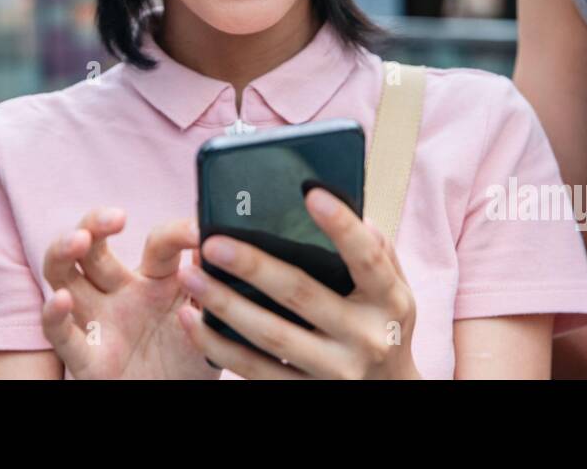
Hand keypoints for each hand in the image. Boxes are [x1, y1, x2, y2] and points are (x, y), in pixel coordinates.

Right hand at [41, 209, 218, 378]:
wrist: (181, 402)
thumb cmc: (192, 357)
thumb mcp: (211, 317)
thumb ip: (212, 280)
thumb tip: (220, 234)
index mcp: (156, 278)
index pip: (159, 243)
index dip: (177, 232)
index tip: (200, 233)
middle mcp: (120, 293)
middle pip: (94, 248)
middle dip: (96, 223)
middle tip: (116, 217)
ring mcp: (99, 321)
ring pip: (64, 276)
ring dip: (63, 251)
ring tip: (79, 239)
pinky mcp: (86, 357)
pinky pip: (61, 334)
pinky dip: (54, 316)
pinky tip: (61, 301)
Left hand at [175, 187, 420, 378]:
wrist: (390, 393)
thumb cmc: (385, 325)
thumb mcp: (396, 290)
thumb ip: (377, 250)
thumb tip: (343, 204)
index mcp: (389, 300)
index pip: (367, 257)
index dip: (341, 226)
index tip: (312, 193)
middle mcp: (366, 337)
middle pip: (302, 294)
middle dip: (254, 266)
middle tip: (213, 242)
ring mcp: (335, 370)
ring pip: (271, 335)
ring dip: (224, 304)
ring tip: (191, 275)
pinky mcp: (307, 392)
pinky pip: (255, 370)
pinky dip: (218, 344)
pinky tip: (191, 318)